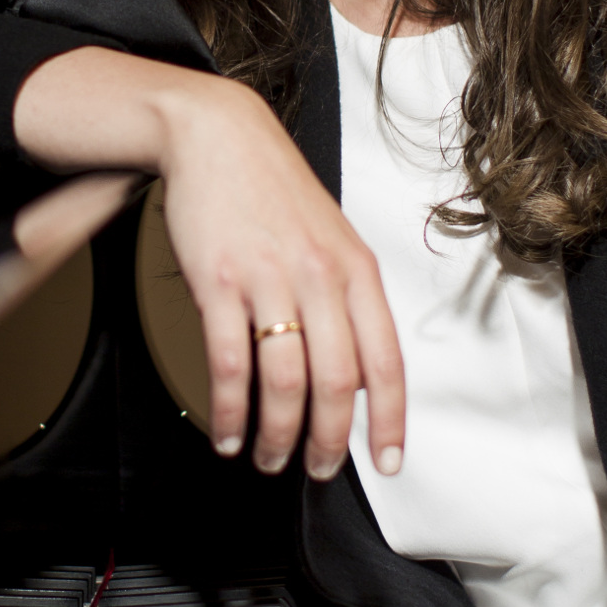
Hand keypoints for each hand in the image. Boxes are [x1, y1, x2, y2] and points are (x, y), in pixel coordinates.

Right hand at [14, 48, 404, 478]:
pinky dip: (228, 408)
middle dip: (326, 441)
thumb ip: (345, 301)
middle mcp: (320, 277)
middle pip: (334, 382)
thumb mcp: (331, 239)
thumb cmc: (273, 190)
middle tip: (314, 470)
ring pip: (284, 380)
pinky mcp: (219, 282)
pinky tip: (226, 429)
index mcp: (356, 270)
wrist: (217, 136)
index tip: (385, 461)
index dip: (388, 420)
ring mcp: (269, 279)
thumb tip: (352, 374)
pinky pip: (229, 363)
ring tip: (267, 456)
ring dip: (277, 434)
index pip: (384, 361)